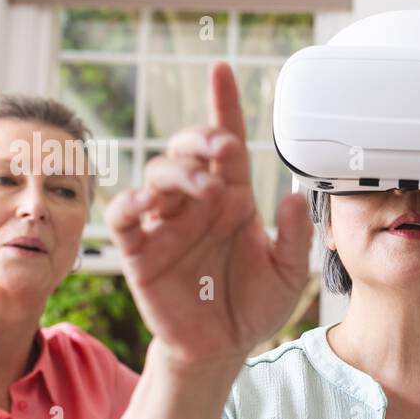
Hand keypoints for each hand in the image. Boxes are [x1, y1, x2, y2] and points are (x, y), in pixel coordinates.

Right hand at [106, 61, 311, 366]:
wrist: (223, 349)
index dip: (224, 105)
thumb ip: (295, 237)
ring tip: (203, 189)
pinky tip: (146, 202)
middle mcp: (197, 202)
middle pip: (188, 150)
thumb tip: (296, 197)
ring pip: (158, 174)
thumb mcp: (288, 274)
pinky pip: (124, 217)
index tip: (221, 70)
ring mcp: (165, 223)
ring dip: (178, 172)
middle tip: (221, 148)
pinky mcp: (140, 251)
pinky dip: (129, 203)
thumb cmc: (253, 305)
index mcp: (233, 198)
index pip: (226, 142)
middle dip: (200, 138)